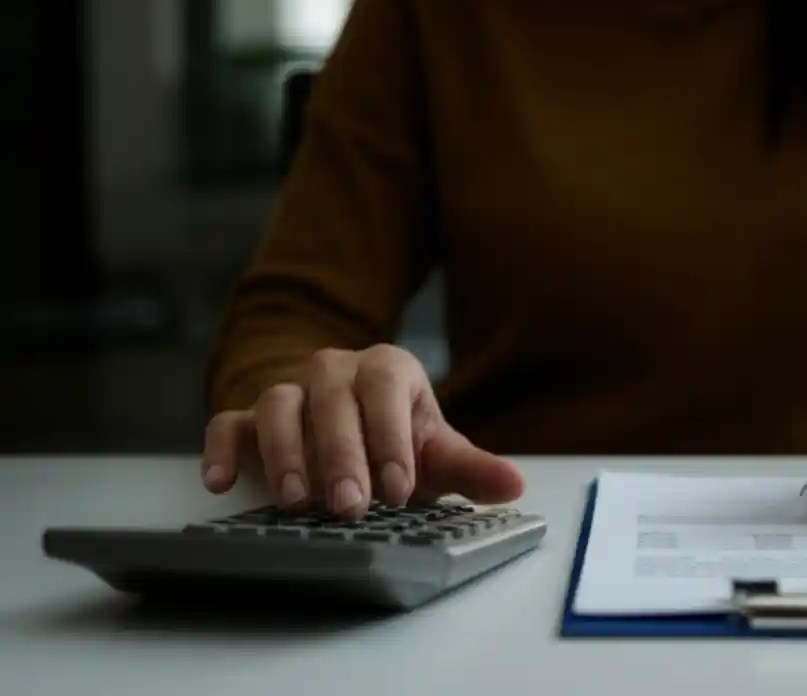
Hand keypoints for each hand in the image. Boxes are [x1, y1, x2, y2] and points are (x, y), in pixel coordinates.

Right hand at [201, 344, 523, 517]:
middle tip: (350, 506)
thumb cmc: (397, 444)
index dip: (391, 439)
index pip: (386, 392)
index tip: (399, 490)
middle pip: (332, 401)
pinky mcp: (248, 417)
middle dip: (342, 456)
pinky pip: (227, 424)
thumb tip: (515, 485)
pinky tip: (220, 483)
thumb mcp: (436, 454)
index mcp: (388, 369)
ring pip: (278, 406)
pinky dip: (221, 450)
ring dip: (286, 455)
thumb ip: (472, 469)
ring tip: (298, 504)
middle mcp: (335, 370)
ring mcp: (289, 390)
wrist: (351, 433)